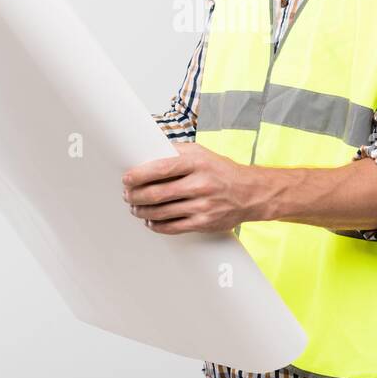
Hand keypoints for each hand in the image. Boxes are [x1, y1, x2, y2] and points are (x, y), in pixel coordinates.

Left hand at [121, 142, 263, 234]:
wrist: (250, 193)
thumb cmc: (222, 171)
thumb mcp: (202, 153)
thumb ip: (176, 151)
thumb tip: (149, 150)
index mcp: (197, 163)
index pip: (161, 168)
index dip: (139, 175)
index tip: (127, 178)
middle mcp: (200, 184)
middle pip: (158, 193)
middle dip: (136, 196)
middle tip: (127, 195)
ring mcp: (202, 205)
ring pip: (162, 212)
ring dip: (142, 212)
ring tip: (135, 208)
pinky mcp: (204, 223)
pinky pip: (173, 227)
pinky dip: (156, 225)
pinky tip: (151, 221)